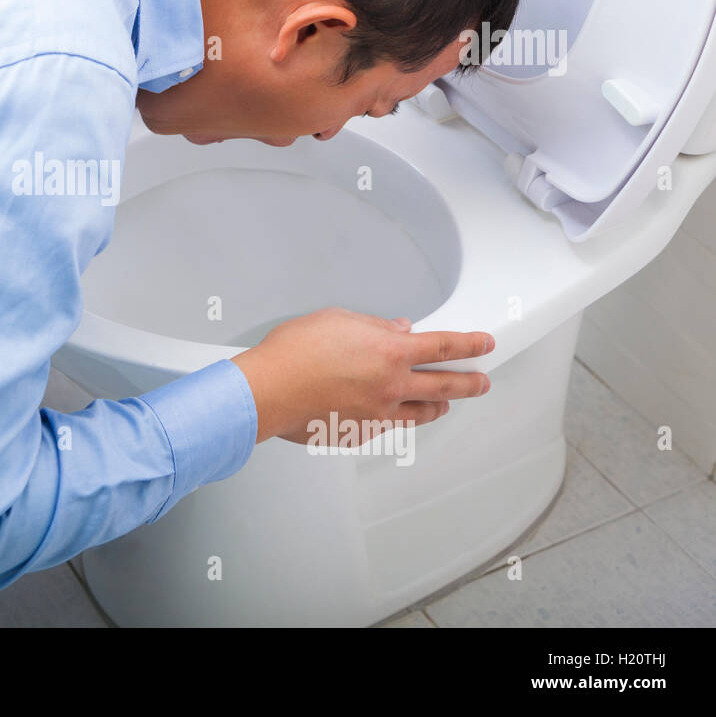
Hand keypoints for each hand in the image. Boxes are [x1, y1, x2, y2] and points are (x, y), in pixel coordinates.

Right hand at [231, 307, 493, 444]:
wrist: (267, 391)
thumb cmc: (294, 353)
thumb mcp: (337, 320)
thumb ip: (374, 326)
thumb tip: (396, 329)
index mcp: (390, 352)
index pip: (444, 347)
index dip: (470, 344)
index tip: (484, 343)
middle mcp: (391, 386)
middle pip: (445, 386)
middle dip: (470, 383)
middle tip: (481, 381)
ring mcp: (377, 414)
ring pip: (422, 414)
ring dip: (438, 406)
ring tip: (444, 404)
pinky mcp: (360, 433)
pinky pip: (389, 426)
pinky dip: (397, 418)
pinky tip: (394, 414)